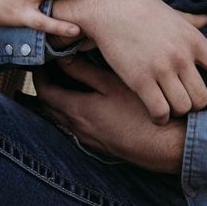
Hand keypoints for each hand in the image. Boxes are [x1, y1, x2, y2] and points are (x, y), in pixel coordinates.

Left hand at [34, 56, 186, 172]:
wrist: (167, 146)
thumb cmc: (142, 113)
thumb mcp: (113, 85)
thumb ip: (86, 72)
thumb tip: (63, 58)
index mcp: (77, 111)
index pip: (45, 92)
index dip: (39, 75)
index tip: (39, 61)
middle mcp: (78, 129)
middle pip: (50, 107)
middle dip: (46, 88)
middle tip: (49, 69)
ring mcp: (89, 140)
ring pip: (63, 119)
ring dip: (59, 101)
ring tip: (65, 81)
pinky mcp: (101, 146)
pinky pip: (76, 128)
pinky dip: (72, 112)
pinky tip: (87, 102)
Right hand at [53, 0, 206, 121]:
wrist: (108, 6)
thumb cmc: (139, 7)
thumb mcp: (172, 13)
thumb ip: (191, 21)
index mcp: (194, 39)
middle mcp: (181, 56)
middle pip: (203, 98)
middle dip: (196, 105)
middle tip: (186, 103)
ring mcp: (161, 69)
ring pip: (183, 107)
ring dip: (177, 111)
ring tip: (169, 106)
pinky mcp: (139, 80)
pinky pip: (159, 111)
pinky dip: (159, 117)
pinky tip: (154, 113)